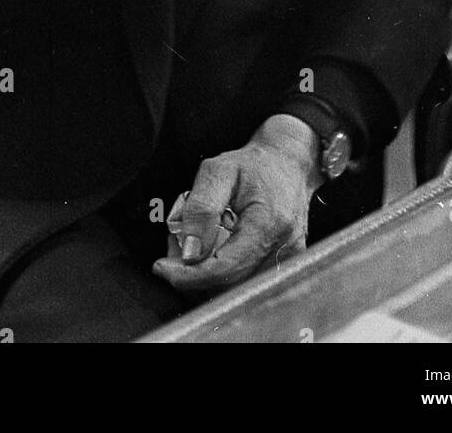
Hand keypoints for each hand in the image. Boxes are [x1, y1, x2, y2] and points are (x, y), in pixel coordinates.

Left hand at [153, 115, 323, 294]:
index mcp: (269, 224)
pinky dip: (222, 273)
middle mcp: (285, 249)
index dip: (189, 274)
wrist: (287, 164)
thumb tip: (189, 252)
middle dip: (193, 273)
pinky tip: (212, 252)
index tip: (162, 267)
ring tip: (193, 246)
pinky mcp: (285, 267)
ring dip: (207, 275)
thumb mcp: (218, 171)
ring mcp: (289, 261)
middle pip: (229, 284)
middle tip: (173, 249)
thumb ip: (201, 209)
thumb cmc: (253, 166)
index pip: (225, 269)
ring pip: (236, 287)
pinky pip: (246, 281)